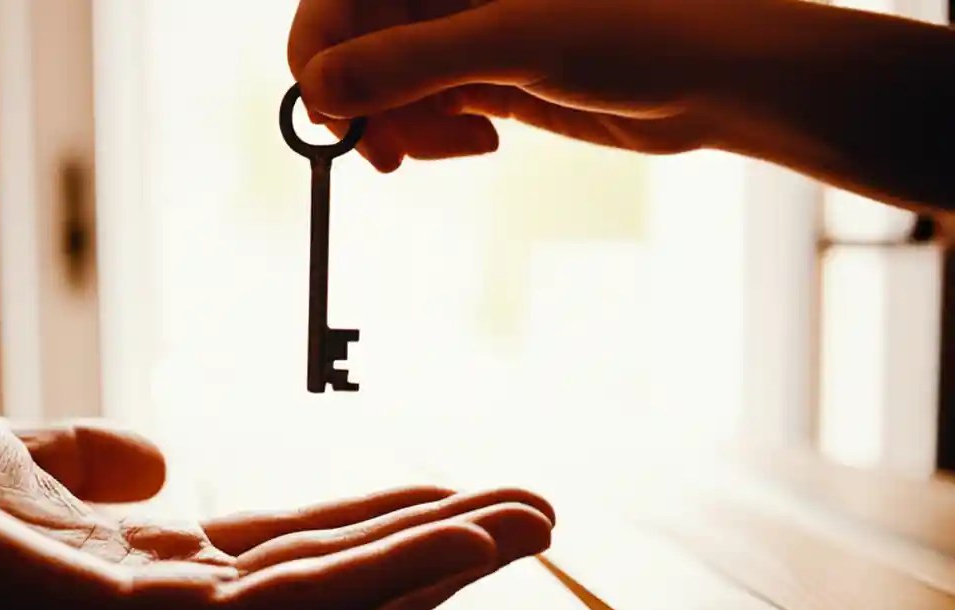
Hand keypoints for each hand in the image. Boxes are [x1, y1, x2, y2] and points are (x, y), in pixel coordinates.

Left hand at [0, 393, 551, 609]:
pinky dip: (379, 576)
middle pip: (333, 582)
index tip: (458, 492)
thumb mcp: (18, 454)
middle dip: (438, 548)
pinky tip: (451, 544)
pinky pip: (289, 608)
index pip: (290, 550)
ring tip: (528, 524)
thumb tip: (152, 453)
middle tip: (539, 515)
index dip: (378, 523)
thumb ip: (88, 458)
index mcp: (147, 569)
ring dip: (436, 563)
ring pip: (334, 604)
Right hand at [289, 0, 731, 170]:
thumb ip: (413, 60)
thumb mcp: (518, 42)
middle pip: (356, 42)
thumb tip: (319, 87)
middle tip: (387, 156)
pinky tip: (486, 140)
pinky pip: (425, 106)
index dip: (319, 47)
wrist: (715, 76)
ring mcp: (462, 28)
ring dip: (407, 126)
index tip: (329, 109)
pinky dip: (436, 135)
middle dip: (366, 102)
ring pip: (387, 83)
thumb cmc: (639, 30)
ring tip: (468, 144)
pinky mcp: (484, 72)